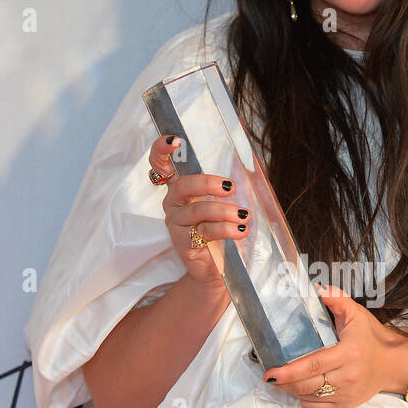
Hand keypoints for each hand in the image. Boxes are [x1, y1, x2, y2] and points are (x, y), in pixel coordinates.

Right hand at [148, 135, 249, 286]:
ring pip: (198, 210)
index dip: (162, 150)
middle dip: (207, 183)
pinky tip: (241, 229)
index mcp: (180, 190)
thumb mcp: (221, 204)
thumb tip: (246, 168)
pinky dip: (227, 229)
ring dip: (224, 211)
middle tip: (230, 187)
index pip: (161, 165)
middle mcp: (173, 205)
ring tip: (244, 216)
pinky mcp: (184, 243)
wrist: (216, 268)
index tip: (175, 140)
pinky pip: (206, 231)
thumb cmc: (218, 231)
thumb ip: (223, 187)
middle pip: (182, 186)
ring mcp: (177, 224)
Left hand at [261, 283, 400, 407]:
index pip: (314, 364)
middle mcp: (348, 377)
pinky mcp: (346, 405)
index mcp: (349, 353)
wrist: (394, 363)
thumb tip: (317, 288)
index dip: (290, 371)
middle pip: (308, 384)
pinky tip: (301, 389)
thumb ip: (336, 299)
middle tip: (270, 376)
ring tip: (283, 380)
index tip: (272, 371)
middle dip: (284, 382)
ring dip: (292, 390)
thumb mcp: (356, 314)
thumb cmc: (371, 337)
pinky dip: (305, 400)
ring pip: (310, 397)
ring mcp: (347, 394)